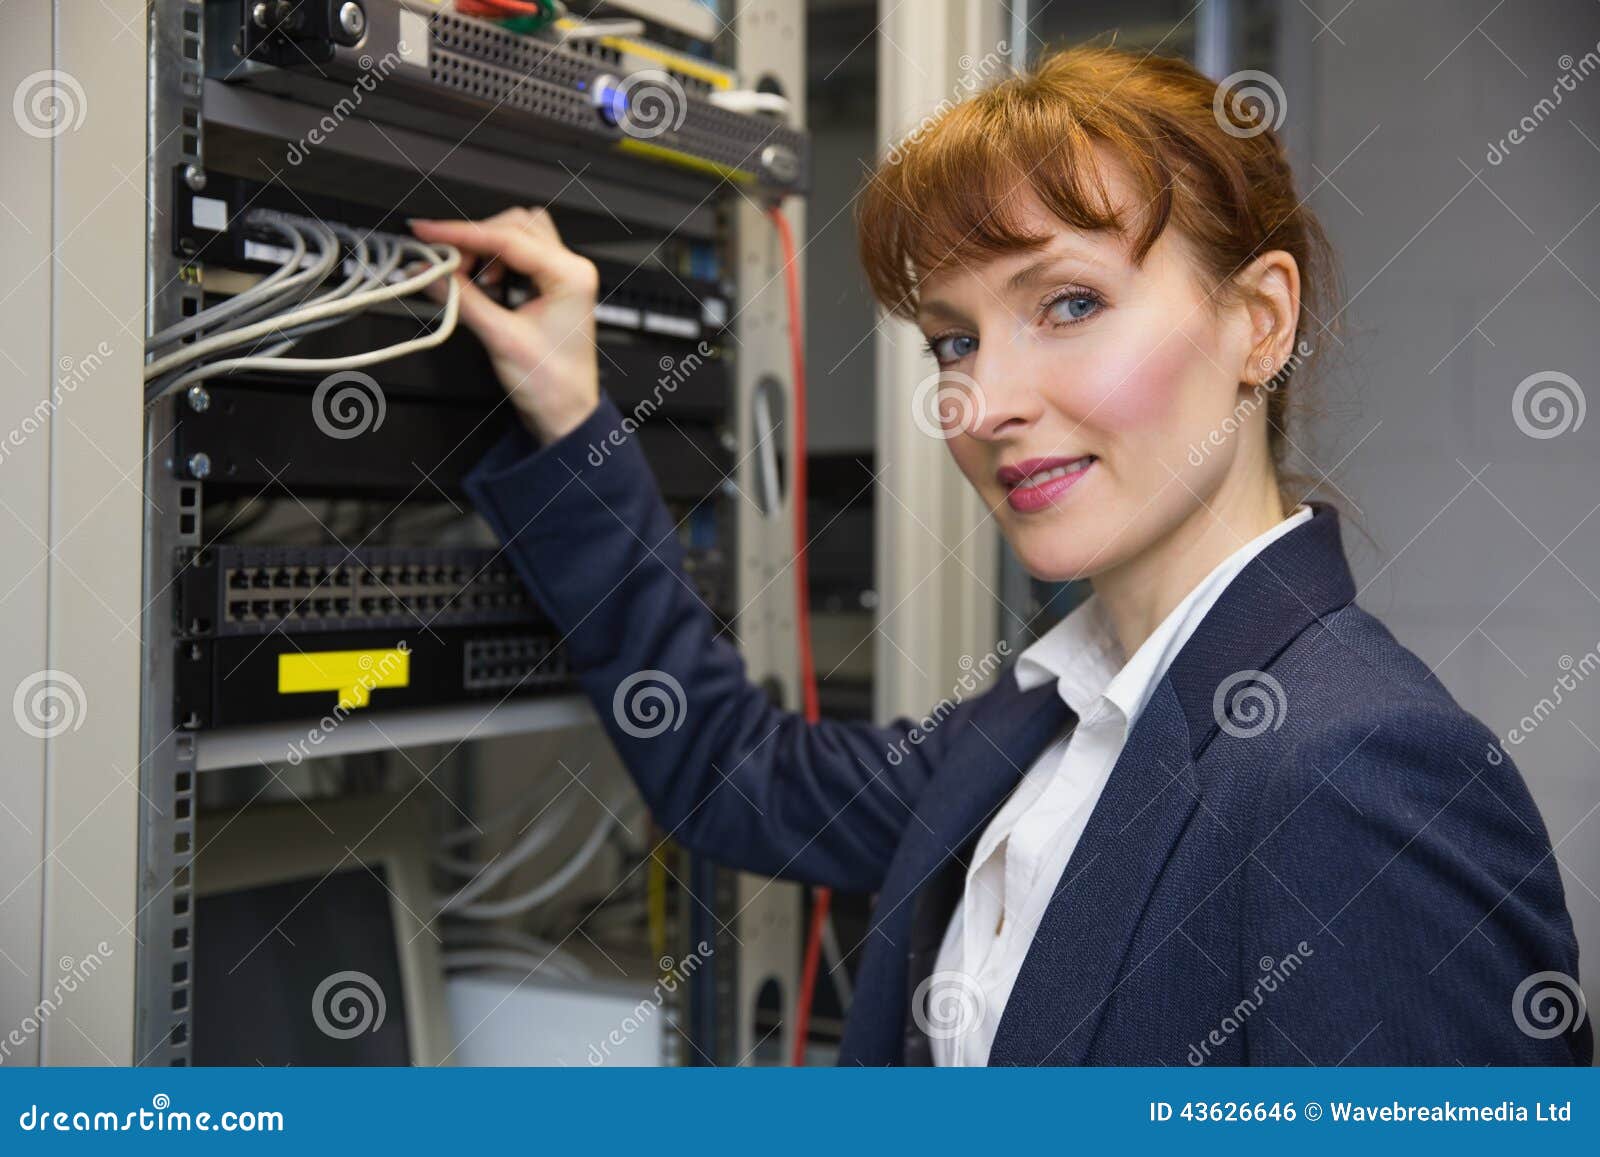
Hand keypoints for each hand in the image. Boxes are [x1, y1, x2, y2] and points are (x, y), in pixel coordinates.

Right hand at [410, 207, 599, 443]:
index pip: (507, 238)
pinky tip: (484, 283)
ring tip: (467, 276)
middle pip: (514, 226)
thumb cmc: (551, 385)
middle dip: (475, 240)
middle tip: (445, 263)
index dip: (461, 233)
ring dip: (485, 249)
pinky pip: (518, 256)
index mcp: (570, 276)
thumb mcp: (500, 338)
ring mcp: (562, 275)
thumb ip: (462, 299)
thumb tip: (428, 272)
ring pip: (516, 235)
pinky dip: (494, 261)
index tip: (427, 232)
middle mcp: (571, 268)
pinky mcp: (550, 285)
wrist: (566, 413)